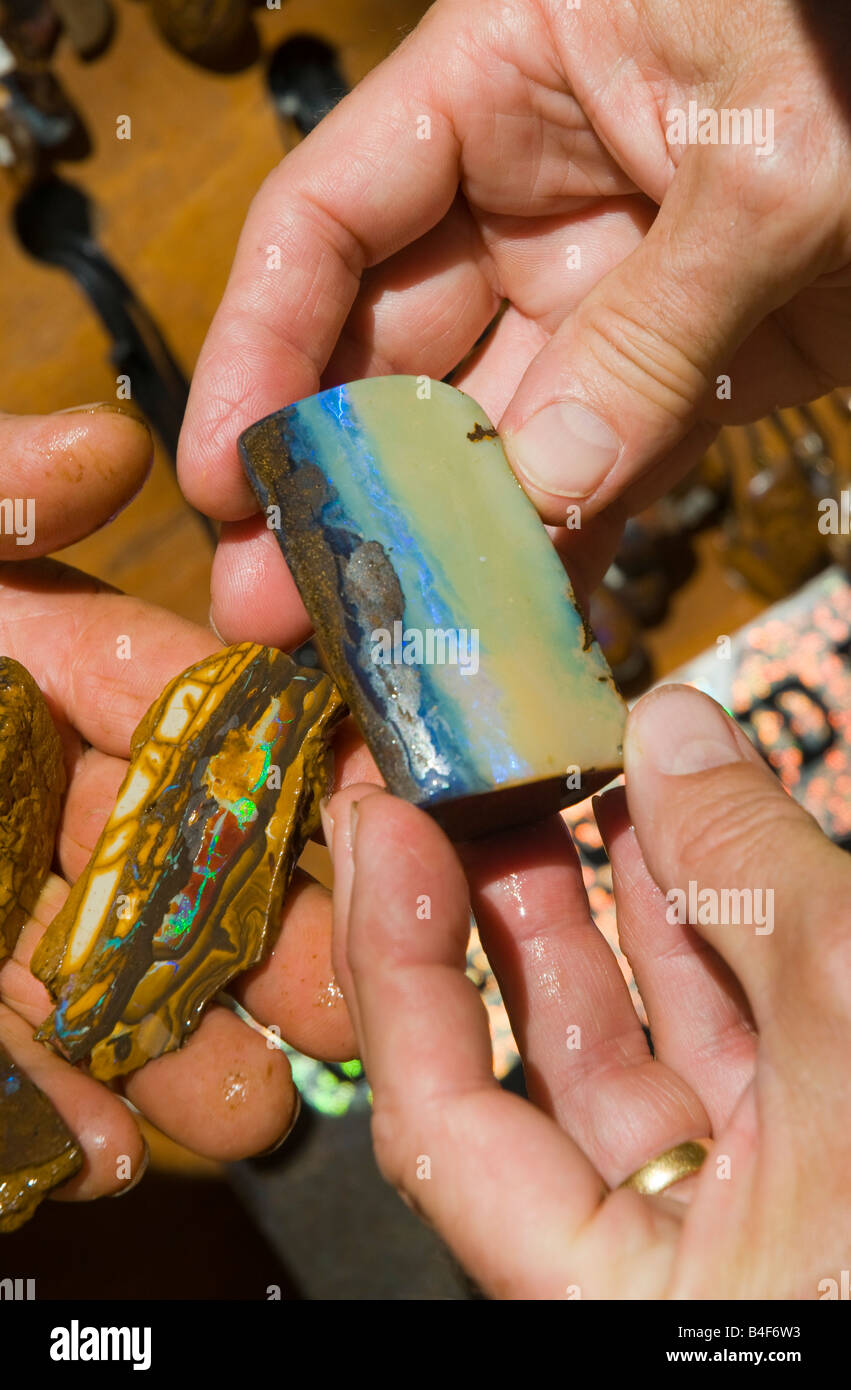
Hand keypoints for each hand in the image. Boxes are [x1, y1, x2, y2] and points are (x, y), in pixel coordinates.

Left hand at [0, 408, 359, 1200]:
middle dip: (264, 947)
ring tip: (253, 1113)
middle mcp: (24, 794)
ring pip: (97, 988)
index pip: (185, 721)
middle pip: (170, 875)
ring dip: (178, 1058)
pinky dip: (51, 1113)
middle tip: (346, 1010)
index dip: (281, 775)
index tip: (371, 831)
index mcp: (35, 670)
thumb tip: (122, 453)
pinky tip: (107, 1156)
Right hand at [178, 0, 850, 644]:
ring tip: (370, 647)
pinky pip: (600, 474)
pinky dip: (559, 554)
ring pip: (490, 438)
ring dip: (434, 546)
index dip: (260, 352)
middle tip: (275, 607)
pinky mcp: (679, 373)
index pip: (329, 222)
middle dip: (333, 485)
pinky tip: (506, 636)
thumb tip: (541, 490)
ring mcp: (600, 296)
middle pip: (390, 354)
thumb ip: (651, 327)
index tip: (223, 479)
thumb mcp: (771, 158)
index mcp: (501, 84)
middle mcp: (526, 199)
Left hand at [321, 683, 850, 1297]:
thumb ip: (758, 881)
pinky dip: (711, 917)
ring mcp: (759, 1196)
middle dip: (491, 901)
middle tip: (454, 768)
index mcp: (617, 1293)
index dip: (397, 958)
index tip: (382, 818)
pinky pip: (739, 1023)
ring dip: (602, 891)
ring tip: (562, 762)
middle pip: (532, 1062)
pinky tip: (683, 817)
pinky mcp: (829, 1136)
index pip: (441, 1117)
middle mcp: (672, 1253)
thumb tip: (671, 729)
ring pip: (643, 1031)